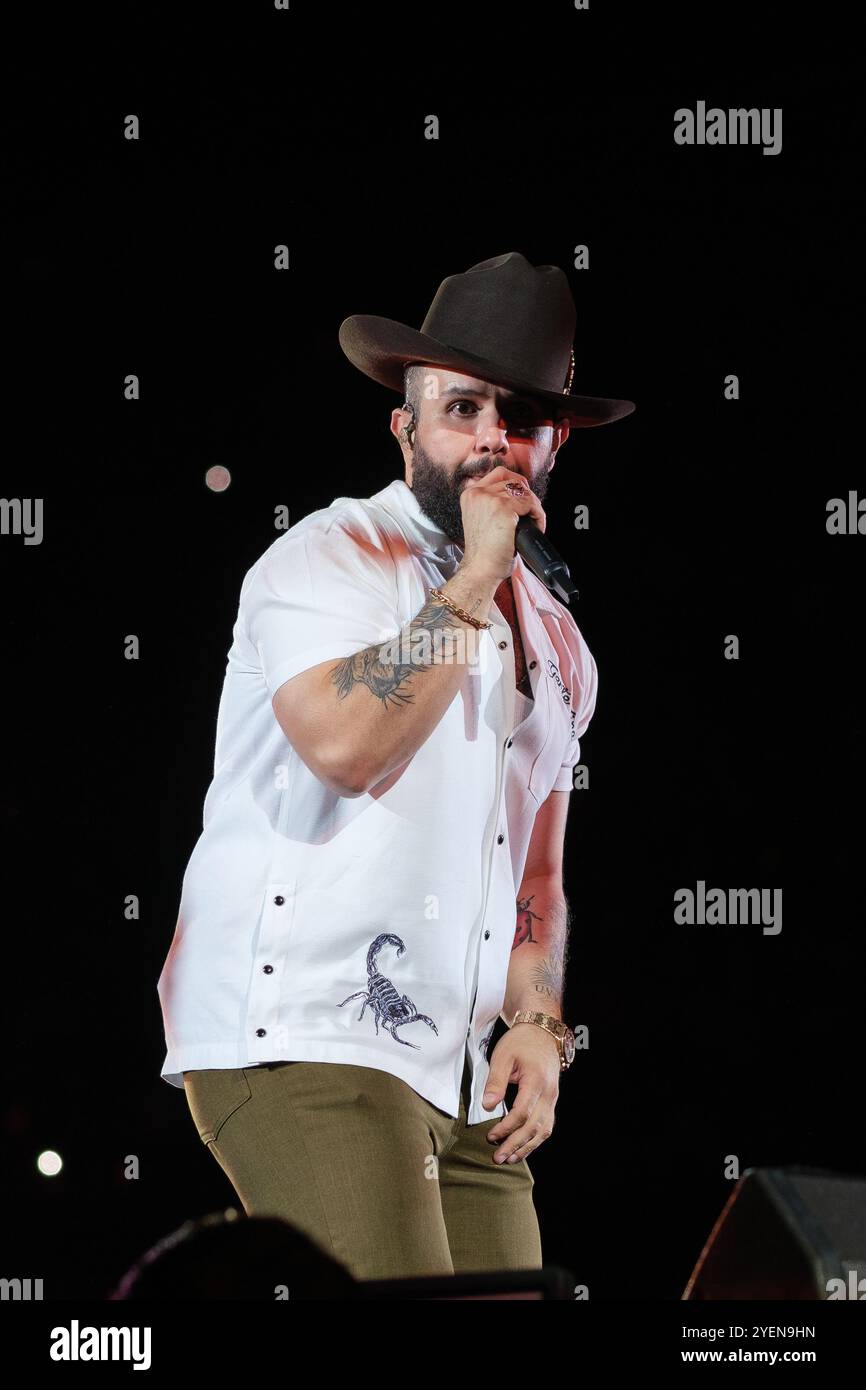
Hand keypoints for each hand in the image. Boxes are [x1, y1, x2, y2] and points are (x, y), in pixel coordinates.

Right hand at [459, 465, 546, 583]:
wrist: (480, 569)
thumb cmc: (484, 552)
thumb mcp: (481, 519)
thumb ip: (492, 503)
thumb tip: (519, 494)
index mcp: (470, 494)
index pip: (499, 473)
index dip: (516, 482)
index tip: (524, 496)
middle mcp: (478, 493)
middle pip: (514, 481)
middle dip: (527, 497)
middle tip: (530, 515)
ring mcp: (490, 500)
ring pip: (525, 493)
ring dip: (534, 508)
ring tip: (534, 524)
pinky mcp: (503, 509)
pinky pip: (531, 504)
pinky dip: (539, 516)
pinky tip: (536, 527)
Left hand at [481, 1022, 560, 1163]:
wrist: (542, 1032)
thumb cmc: (521, 1042)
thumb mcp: (503, 1055)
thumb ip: (495, 1081)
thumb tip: (488, 1105)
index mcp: (536, 1081)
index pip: (522, 1112)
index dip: (506, 1128)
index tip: (491, 1136)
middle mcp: (549, 1093)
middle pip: (534, 1127)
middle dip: (515, 1145)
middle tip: (498, 1158)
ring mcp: (553, 1098)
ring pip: (544, 1130)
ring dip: (527, 1147)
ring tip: (509, 1159)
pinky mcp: (552, 1101)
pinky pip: (547, 1125)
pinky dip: (535, 1140)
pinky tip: (523, 1148)